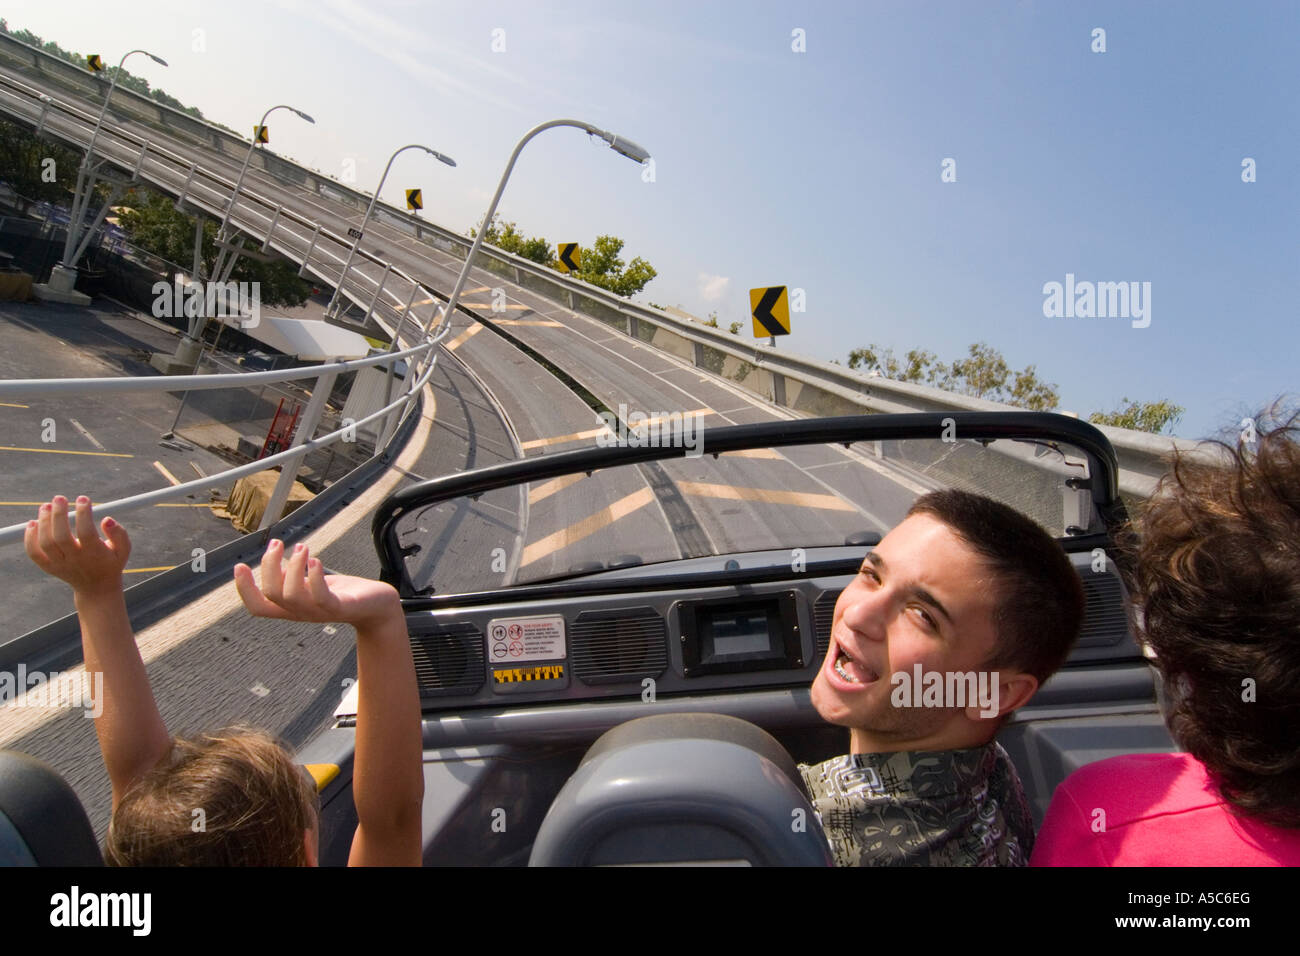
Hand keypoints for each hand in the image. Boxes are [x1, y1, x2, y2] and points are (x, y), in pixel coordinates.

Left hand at [24, 496, 130, 596]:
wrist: (96, 588)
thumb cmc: (111, 562)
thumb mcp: (123, 549)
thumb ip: (119, 533)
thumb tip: (107, 519)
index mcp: (94, 554)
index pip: (86, 532)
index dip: (83, 514)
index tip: (83, 498)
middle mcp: (75, 560)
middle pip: (61, 537)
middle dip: (58, 515)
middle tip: (59, 498)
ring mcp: (60, 564)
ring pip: (46, 543)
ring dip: (43, 522)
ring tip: (46, 506)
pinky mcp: (48, 567)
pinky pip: (34, 553)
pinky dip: (30, 538)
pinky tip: (32, 523)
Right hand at [234, 539, 400, 628]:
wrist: (375, 606)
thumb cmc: (341, 592)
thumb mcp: (310, 583)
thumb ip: (290, 577)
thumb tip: (273, 561)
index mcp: (291, 607)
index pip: (258, 606)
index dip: (244, 589)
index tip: (239, 566)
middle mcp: (301, 612)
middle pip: (272, 595)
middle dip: (269, 566)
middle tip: (278, 544)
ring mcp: (320, 611)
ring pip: (291, 596)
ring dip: (293, 566)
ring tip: (302, 548)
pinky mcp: (340, 607)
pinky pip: (321, 597)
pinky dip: (314, 577)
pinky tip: (315, 560)